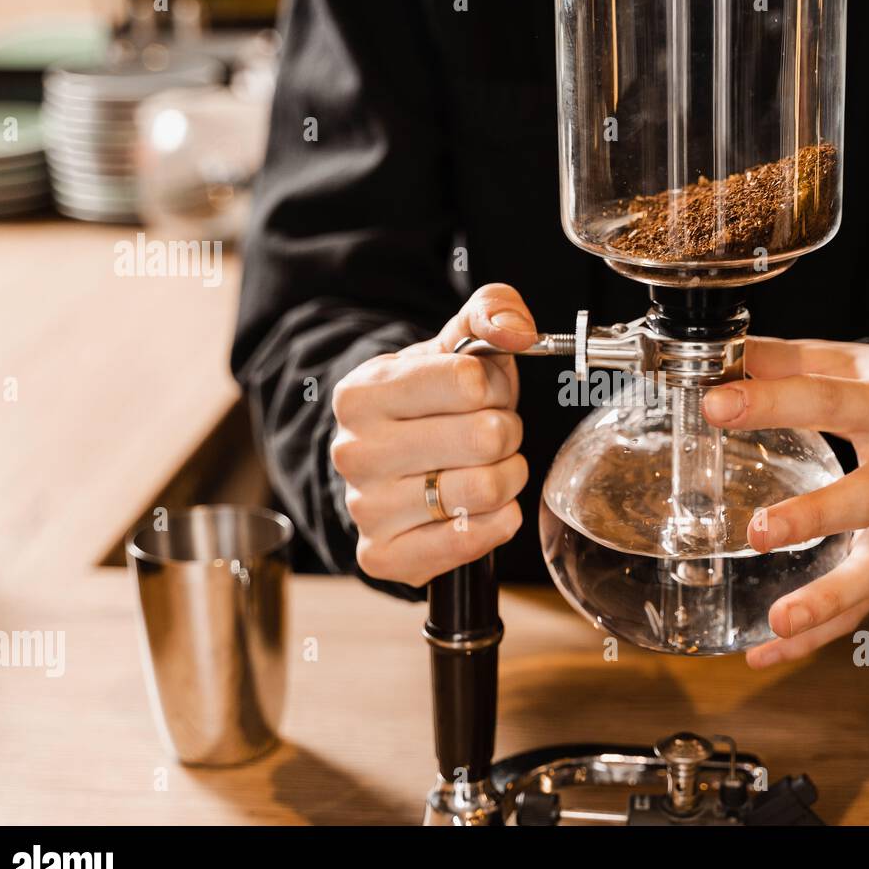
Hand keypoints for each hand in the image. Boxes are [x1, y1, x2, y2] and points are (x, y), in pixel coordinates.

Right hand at [330, 283, 535, 586]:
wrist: (394, 469)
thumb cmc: (431, 405)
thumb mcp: (456, 346)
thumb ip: (492, 313)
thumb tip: (516, 330)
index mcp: (362, 393)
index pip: (471, 381)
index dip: (496, 386)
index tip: (482, 393)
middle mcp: (353, 452)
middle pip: (486, 437)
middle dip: (507, 432)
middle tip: (491, 435)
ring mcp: (365, 508)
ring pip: (485, 489)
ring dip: (508, 477)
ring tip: (490, 468)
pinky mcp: (383, 556)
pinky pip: (471, 542)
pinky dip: (497, 523)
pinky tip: (485, 509)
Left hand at [701, 337, 868, 667]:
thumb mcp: (847, 361)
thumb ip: (785, 361)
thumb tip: (718, 356)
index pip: (828, 401)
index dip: (771, 402)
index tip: (715, 404)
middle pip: (867, 497)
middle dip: (815, 518)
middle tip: (757, 532)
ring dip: (827, 601)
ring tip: (777, 622)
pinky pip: (862, 607)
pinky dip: (816, 636)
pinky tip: (765, 651)